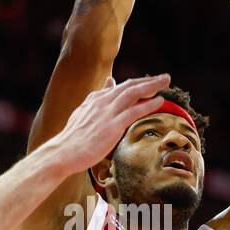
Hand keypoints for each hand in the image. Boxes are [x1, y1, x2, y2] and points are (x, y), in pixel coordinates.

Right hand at [48, 73, 171, 170]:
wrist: (63, 152)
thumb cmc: (72, 140)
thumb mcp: (83, 116)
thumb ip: (95, 103)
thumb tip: (106, 88)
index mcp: (95, 99)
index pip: (119, 87)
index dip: (136, 84)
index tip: (148, 83)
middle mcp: (102, 101)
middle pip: (130, 85)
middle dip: (148, 80)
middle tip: (164, 77)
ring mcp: (108, 112)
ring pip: (134, 93)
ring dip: (152, 85)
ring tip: (166, 81)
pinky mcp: (113, 125)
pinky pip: (135, 110)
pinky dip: (148, 104)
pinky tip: (160, 100)